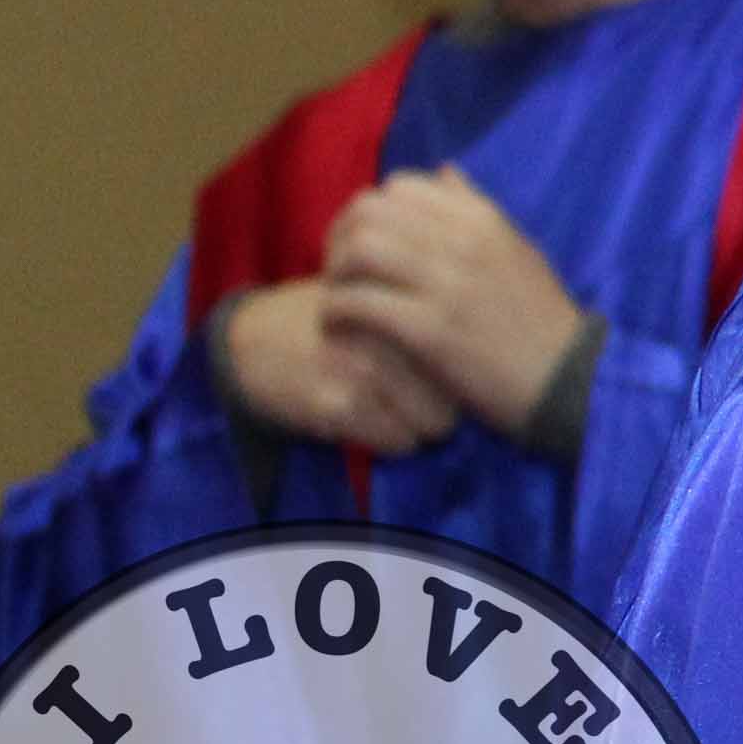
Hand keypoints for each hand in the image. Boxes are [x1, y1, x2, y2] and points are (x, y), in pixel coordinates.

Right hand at [214, 277, 459, 455]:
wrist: (254, 341)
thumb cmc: (334, 321)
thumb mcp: (384, 301)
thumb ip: (431, 317)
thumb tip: (489, 362)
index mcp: (407, 301)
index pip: (472, 356)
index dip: (465, 374)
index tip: (451, 376)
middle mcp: (390, 331)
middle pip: (460, 392)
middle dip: (448, 404)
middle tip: (421, 400)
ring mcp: (363, 367)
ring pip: (433, 423)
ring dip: (420, 427)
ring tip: (393, 409)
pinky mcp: (337, 404)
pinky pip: (397, 442)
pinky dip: (392, 441)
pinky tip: (369, 422)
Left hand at [318, 168, 591, 437]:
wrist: (566, 376)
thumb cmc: (538, 316)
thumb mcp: (517, 249)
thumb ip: (477, 210)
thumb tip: (443, 172)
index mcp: (483, 219)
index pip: (401, 187)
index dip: (368, 212)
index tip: (363, 244)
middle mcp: (464, 241)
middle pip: (369, 212)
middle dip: (339, 240)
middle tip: (339, 274)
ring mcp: (447, 284)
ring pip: (359, 250)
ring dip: (335, 276)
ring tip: (337, 301)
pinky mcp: (431, 329)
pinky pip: (360, 303)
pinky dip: (337, 314)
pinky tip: (340, 330)